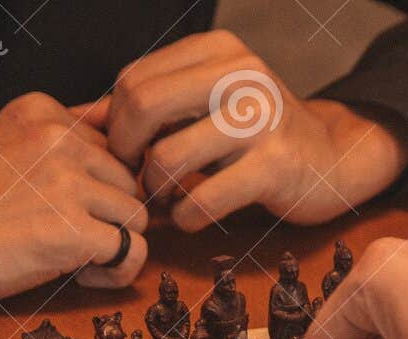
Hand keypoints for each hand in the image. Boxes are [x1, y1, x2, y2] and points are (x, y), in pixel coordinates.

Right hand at [0, 94, 147, 308]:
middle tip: (68, 240)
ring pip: (137, 217)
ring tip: (72, 259)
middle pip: (130, 182)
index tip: (63, 210)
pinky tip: (78, 277)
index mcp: (43, 111)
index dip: (97, 187)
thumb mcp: (5, 146)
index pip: (113, 148)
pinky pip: (131, 252)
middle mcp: (58, 138)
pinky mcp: (68, 230)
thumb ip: (57, 141)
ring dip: (114, 245)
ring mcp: (65, 183)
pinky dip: (114, 273)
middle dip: (110, 216)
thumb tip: (125, 150)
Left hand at [103, 31, 407, 229]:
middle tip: (137, 178)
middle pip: (142, 105)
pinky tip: (193, 216)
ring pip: (167, 157)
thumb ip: (148, 108)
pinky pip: (202, 201)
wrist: (334, 160)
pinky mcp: (276, 167)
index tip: (127, 154)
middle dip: (126, 152)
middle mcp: (242, 74)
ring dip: (156, 191)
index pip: (134, 80)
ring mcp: (261, 120)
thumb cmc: (259, 137)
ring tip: (167, 198)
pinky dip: (186, 218)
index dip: (115, 125)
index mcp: (219, 51)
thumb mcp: (206, 106)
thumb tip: (74, 120)